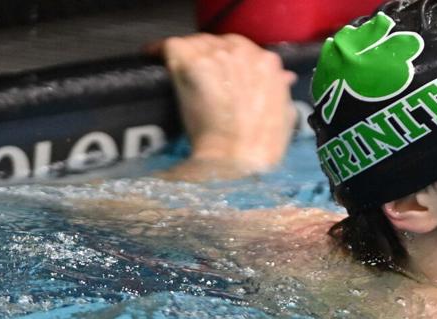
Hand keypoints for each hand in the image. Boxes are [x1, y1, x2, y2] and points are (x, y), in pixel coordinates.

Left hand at [152, 33, 298, 172]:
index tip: (221, 71)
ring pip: (194, 43)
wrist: (237, 158)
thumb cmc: (262, 145)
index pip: (242, 48)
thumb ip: (280, 90)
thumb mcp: (284, 115)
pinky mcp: (191, 63)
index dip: (229, 60)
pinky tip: (152, 57)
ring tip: (179, 70)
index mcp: (268, 63)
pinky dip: (158, 50)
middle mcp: (243, 52)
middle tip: (199, 74)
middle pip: (217, 42)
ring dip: (187, 55)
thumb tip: (283, 77)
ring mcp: (216, 56)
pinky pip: (170, 45)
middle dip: (207, 55)